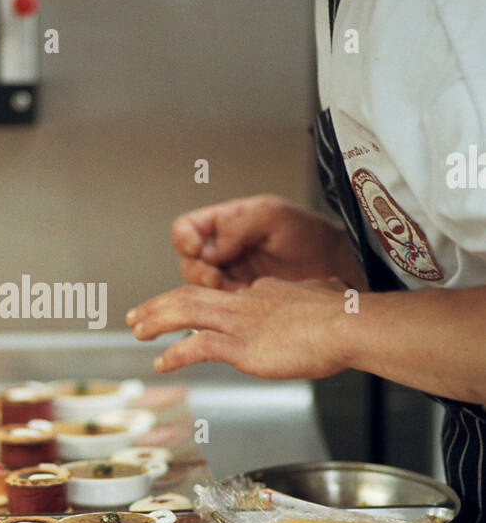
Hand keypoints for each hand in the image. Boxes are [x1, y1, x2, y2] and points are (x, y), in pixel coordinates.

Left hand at [126, 276, 353, 377]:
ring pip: (185, 312)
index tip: (183, 314)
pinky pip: (197, 347)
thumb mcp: (326, 293)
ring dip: (156, 320)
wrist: (349, 324)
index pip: (221, 296)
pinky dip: (175, 353)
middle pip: (190, 295)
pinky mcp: (243, 346)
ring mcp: (241, 323)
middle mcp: (245, 302)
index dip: (196, 304)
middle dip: (158, 305)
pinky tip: (161, 362)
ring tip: (136, 330)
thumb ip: (316, 293)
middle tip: (137, 315)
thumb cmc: (346, 316)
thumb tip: (329, 289)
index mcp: (262, 293)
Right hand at [171, 195, 366, 290]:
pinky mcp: (241, 300)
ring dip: (208, 291)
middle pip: (188, 261)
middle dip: (197, 270)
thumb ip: (239, 226)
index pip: (187, 229)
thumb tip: (212, 247)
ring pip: (199, 288)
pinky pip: (219, 306)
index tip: (196, 247)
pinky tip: (241, 301)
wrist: (338, 267)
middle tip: (215, 276)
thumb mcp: (275, 215)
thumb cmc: (311, 234)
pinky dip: (223, 306)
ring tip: (231, 288)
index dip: (184, 239)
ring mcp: (232, 276)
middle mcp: (225, 250)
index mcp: (227, 223)